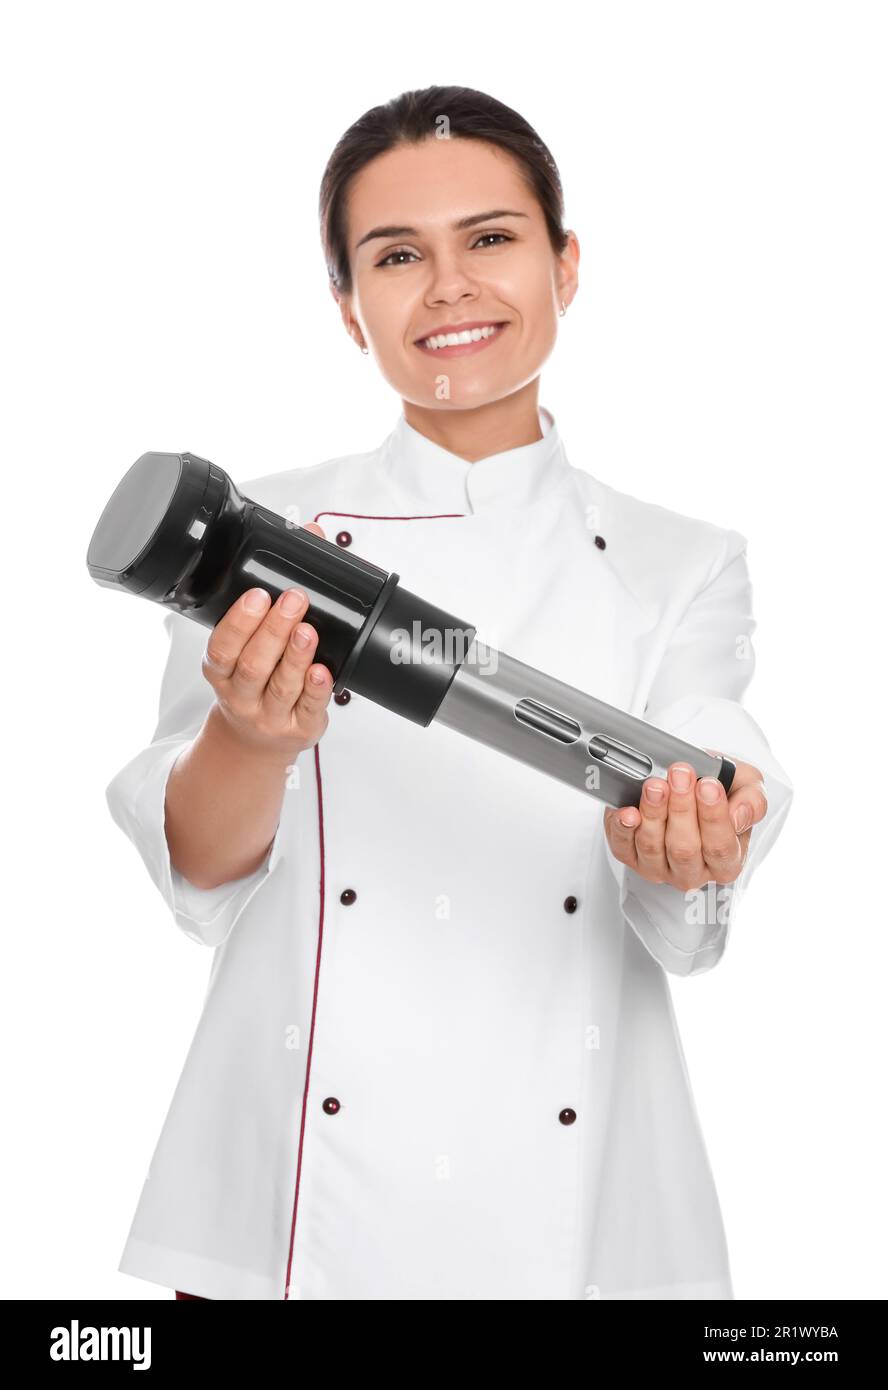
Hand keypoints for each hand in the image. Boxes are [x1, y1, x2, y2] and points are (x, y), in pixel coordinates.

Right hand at [200, 522, 333, 758]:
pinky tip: (323, 670)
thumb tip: (311, 534)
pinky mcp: (299, 728)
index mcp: (222, 670)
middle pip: (252, 664)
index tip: (258, 595)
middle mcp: (241, 695)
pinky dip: (316, 689)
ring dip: (295, 656)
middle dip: (272, 631)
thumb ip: (274, 593)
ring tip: (309, 630)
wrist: (256, 740)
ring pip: (280, 686)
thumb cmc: (254, 680)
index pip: (222, 647)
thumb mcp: (249, 643)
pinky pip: (308, 708)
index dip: (239, 622)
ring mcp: (269, 715)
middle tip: (293, 599)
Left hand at [603, 755, 767, 890]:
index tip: (708, 785)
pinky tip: (628, 812)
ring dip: (653, 812)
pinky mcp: (630, 856)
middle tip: (680, 775)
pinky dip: (623, 828)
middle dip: (681, 808)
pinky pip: (623, 846)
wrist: (688, 782)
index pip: (721, 847)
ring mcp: (659, 867)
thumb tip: (739, 815)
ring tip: (656, 785)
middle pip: (685, 849)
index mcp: (727, 861)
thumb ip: (753, 801)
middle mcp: (693, 871)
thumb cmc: (718, 789)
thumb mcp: (747, 788)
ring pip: (653, 847)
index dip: (714, 816)